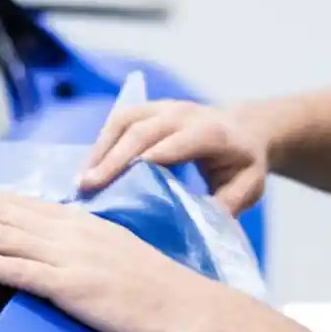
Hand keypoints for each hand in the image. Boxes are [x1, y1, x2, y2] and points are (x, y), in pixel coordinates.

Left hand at [0, 173, 223, 331]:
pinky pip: (17, 271)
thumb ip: (74, 245)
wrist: (186, 308)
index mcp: (75, 222)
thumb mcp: (109, 252)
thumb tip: (42, 244)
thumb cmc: (152, 287)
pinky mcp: (70, 287)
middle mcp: (66, 232)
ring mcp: (67, 258)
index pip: (12, 200)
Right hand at [79, 101, 268, 214]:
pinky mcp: (147, 109)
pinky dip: (100, 144)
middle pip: (143, 130)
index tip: (125, 183)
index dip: (151, 157)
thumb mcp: (248, 187)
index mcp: (212, 132)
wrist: (243, 129)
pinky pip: (118, 121)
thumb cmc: (242, 164)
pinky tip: (89, 170)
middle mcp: (185, 113)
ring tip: (82, 181)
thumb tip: (195, 223)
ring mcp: (163, 107)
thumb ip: (226, 205)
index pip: (178, 142)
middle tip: (89, 187)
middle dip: (113, 159)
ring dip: (100, 150)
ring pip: (124, 121)